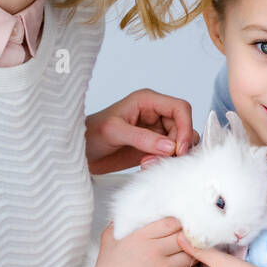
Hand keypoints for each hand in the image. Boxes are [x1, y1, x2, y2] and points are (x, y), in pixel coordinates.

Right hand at [78, 219, 198, 266]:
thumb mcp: (108, 243)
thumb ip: (117, 227)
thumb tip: (123, 217)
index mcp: (139, 237)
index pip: (170, 222)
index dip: (177, 223)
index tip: (177, 226)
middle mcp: (153, 250)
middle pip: (183, 236)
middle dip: (187, 236)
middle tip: (188, 238)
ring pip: (189, 254)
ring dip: (192, 252)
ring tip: (189, 252)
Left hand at [85, 89, 200, 174]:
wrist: (81, 151)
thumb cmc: (92, 134)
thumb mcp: (115, 132)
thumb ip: (143, 138)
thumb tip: (170, 147)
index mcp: (148, 101)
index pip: (180, 108)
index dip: (185, 126)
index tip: (179, 148)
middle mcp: (156, 114)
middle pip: (183, 127)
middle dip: (176, 145)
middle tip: (160, 159)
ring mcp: (156, 131)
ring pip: (180, 142)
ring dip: (170, 156)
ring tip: (147, 163)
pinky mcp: (154, 147)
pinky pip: (171, 154)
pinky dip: (165, 162)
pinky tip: (146, 166)